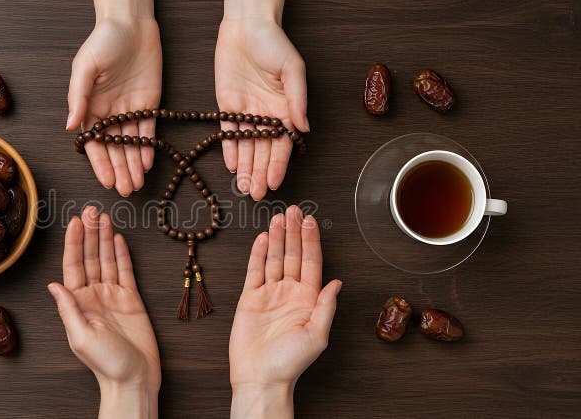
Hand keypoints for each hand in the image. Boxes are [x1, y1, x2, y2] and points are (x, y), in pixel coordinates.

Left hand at [48, 206, 159, 417]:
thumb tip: (53, 284)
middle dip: (90, 232)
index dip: (74, 242)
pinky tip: (118, 238)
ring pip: (106, 259)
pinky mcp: (131, 299)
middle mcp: (93, 295)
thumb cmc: (106, 363)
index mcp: (77, 303)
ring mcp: (112, 295)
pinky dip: (122, 254)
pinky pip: (125, 271)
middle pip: (89, 257)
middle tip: (92, 209)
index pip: (73, 265)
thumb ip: (68, 308)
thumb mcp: (81, 336)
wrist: (133, 377)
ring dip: (105, 238)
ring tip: (104, 216)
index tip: (75, 221)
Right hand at [66, 17, 161, 196]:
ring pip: (132, 144)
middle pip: (115, 148)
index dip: (101, 163)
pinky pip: (149, 130)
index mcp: (90, 107)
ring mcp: (130, 110)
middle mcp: (109, 112)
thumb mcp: (84, 67)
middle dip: (120, 170)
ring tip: (138, 184)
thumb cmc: (103, 41)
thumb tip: (70, 126)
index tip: (107, 181)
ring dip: (134, 164)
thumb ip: (78, 98)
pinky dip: (149, 147)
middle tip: (126, 190)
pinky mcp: (149, 104)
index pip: (95, 142)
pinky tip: (148, 163)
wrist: (131, 24)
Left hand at [215, 18, 308, 199]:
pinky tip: (231, 167)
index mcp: (286, 108)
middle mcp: (267, 114)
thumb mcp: (292, 68)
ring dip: (245, 168)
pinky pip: (228, 132)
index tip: (274, 183)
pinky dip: (229, 149)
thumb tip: (304, 127)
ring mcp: (247, 112)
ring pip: (245, 146)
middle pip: (263, 150)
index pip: (282, 144)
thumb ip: (297, 99)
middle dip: (259, 173)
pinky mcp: (227, 106)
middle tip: (255, 194)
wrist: (246, 25)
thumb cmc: (274, 43)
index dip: (278, 165)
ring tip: (243, 188)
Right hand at [230, 206, 340, 417]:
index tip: (311, 221)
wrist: (261, 376)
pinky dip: (257, 253)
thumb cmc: (290, 362)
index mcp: (308, 299)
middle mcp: (290, 292)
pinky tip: (261, 238)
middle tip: (294, 210)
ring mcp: (269, 293)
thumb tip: (337, 282)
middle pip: (293, 254)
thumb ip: (326, 306)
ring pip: (273, 258)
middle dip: (294, 231)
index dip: (311, 240)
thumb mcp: (317, 335)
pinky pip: (254, 271)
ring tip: (278, 217)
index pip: (311, 262)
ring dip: (276, 237)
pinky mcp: (250, 298)